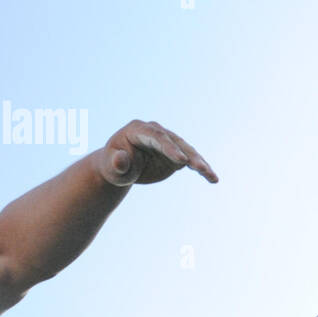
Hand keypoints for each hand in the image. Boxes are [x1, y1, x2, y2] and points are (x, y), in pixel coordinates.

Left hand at [98, 119, 217, 187]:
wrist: (118, 167)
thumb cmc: (113, 165)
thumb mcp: (111, 166)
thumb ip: (116, 163)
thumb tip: (121, 162)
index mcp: (139, 130)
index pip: (157, 137)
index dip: (169, 149)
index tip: (181, 161)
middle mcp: (157, 133)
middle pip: (176, 143)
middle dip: (189, 156)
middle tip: (200, 168)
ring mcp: (168, 143)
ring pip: (187, 151)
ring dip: (200, 163)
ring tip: (212, 177)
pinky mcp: (174, 155)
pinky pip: (190, 161)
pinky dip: (201, 169)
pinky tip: (212, 179)